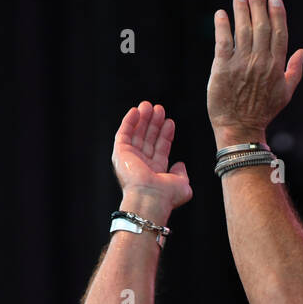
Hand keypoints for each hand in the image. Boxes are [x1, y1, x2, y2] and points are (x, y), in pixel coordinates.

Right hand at [112, 103, 191, 220]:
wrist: (150, 198)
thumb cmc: (166, 195)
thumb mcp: (182, 184)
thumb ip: (182, 173)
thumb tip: (180, 164)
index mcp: (155, 172)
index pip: (160, 148)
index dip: (165, 135)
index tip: (170, 122)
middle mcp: (142, 164)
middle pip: (148, 138)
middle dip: (154, 123)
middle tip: (159, 109)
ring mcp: (130, 159)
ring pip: (136, 134)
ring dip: (143, 119)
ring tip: (149, 105)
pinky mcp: (120, 153)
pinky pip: (123, 133)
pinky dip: (129, 121)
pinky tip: (135, 111)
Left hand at [207, 0, 302, 141]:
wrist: (240, 129)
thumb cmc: (263, 112)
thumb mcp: (285, 94)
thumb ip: (294, 71)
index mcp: (276, 67)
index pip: (279, 34)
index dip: (277, 14)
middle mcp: (260, 63)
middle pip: (261, 27)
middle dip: (259, 6)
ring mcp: (241, 64)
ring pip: (243, 30)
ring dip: (241, 10)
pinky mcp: (222, 68)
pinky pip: (223, 41)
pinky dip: (222, 25)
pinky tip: (221, 14)